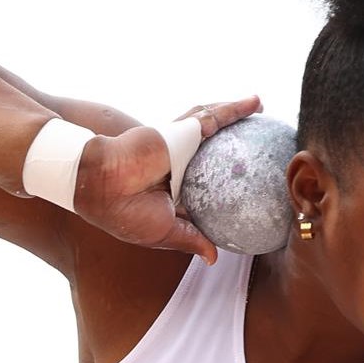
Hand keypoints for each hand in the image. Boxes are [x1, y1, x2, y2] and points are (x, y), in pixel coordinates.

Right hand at [74, 95, 263, 263]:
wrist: (102, 186)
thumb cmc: (127, 214)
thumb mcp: (166, 234)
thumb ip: (192, 240)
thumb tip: (214, 259)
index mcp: (176, 190)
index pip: (207, 186)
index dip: (227, 185)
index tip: (251, 188)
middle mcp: (181, 165)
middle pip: (215, 151)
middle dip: (236, 144)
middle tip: (261, 143)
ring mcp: (182, 146)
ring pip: (216, 127)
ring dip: (239, 117)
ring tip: (261, 110)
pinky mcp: (182, 131)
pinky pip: (214, 118)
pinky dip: (235, 109)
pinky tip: (254, 103)